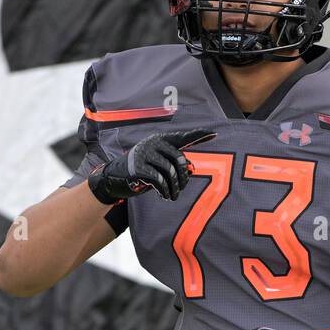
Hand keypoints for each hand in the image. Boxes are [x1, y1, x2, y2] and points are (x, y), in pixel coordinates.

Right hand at [88, 129, 214, 203]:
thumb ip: (174, 165)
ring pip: (170, 171)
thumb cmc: (142, 172)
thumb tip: (191, 169)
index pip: (183, 138)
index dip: (199, 136)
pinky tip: (164, 195)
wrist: (115, 178)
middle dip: (183, 178)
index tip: (214, 133)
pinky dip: (164, 190)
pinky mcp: (138, 166)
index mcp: (161, 140)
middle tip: (180, 189)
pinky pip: (159, 179)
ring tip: (172, 195)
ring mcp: (145, 153)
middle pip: (179, 159)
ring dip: (174, 188)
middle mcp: (153, 143)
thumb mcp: (159, 166)